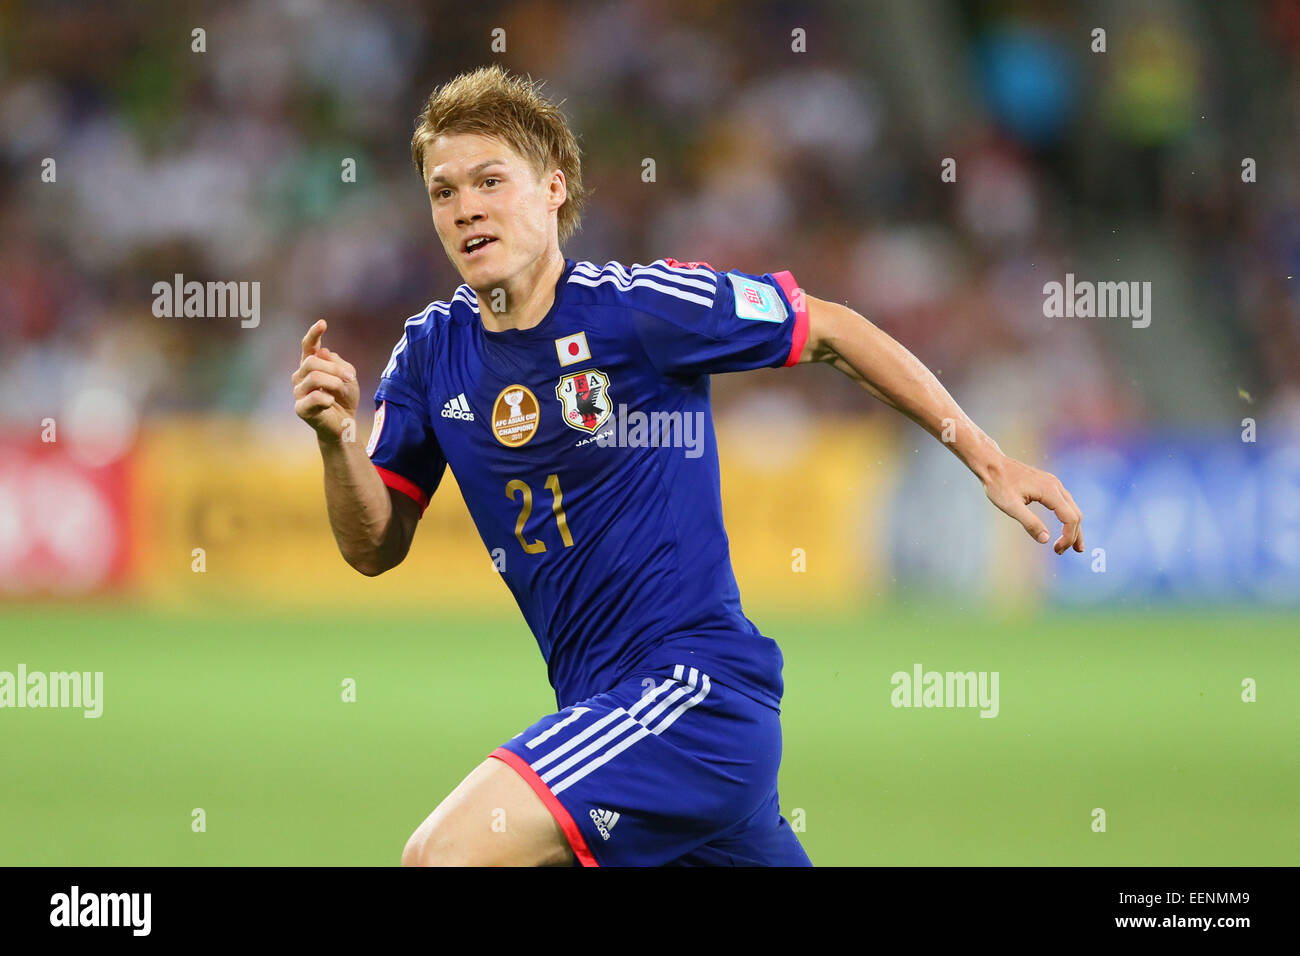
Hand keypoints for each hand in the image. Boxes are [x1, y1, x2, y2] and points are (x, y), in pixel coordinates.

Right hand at [292, 320, 359, 442]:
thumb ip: (338, 362)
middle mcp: (300, 376)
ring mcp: (298, 392)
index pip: (308, 346)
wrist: (344, 424)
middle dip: (335, 368)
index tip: (323, 323)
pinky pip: (314, 397)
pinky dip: (328, 398)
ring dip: (334, 381)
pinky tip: (332, 402)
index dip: (314, 334)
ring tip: (343, 389)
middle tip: (350, 377)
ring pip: (314, 376)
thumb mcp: (348, 377)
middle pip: (312, 361)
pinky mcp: (300, 408)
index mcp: (311, 365)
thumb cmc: (345, 399)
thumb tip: (323, 352)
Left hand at [981, 454, 1083, 554]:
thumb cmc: (999, 485)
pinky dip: (1067, 517)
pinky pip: (1064, 502)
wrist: (992, 464)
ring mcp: (1053, 483)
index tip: (1057, 550)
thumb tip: (1046, 540)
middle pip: (1075, 514)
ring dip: (1073, 527)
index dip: (1068, 537)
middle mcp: (1056, 485)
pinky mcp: (1048, 483)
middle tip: (1066, 552)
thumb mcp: (1011, 507)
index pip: (1070, 518)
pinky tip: (1064, 526)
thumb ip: (1029, 523)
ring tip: (1072, 544)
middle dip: (1074, 535)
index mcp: (1050, 491)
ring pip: (1072, 508)